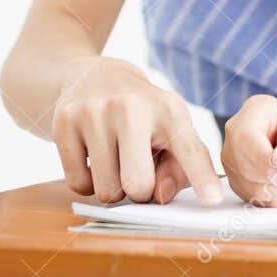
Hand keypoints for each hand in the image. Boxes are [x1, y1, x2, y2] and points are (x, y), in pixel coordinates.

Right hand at [50, 56, 221, 205]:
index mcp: (169, 110)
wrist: (94, 76)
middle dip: (139, 191)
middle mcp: (131, 107)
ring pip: (105, 190)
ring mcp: (94, 112)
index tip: (213, 200)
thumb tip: (159, 196)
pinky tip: (93, 156)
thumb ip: (179, 169)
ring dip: (112, 187)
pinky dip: (87, 182)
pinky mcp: (64, 122)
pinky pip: (77, 184)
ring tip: (115, 160)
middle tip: (137, 170)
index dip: (201, 178)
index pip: (189, 151)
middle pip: (138, 186)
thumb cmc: (142, 114)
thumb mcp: (170, 131)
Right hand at [221, 94, 276, 205]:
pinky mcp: (237, 178)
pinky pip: (247, 196)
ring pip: (242, 182)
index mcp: (257, 110)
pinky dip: (269, 198)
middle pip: (239, 161)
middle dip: (268, 178)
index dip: (261, 158)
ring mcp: (234, 156)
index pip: (245, 135)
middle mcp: (238, 131)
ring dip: (271, 190)